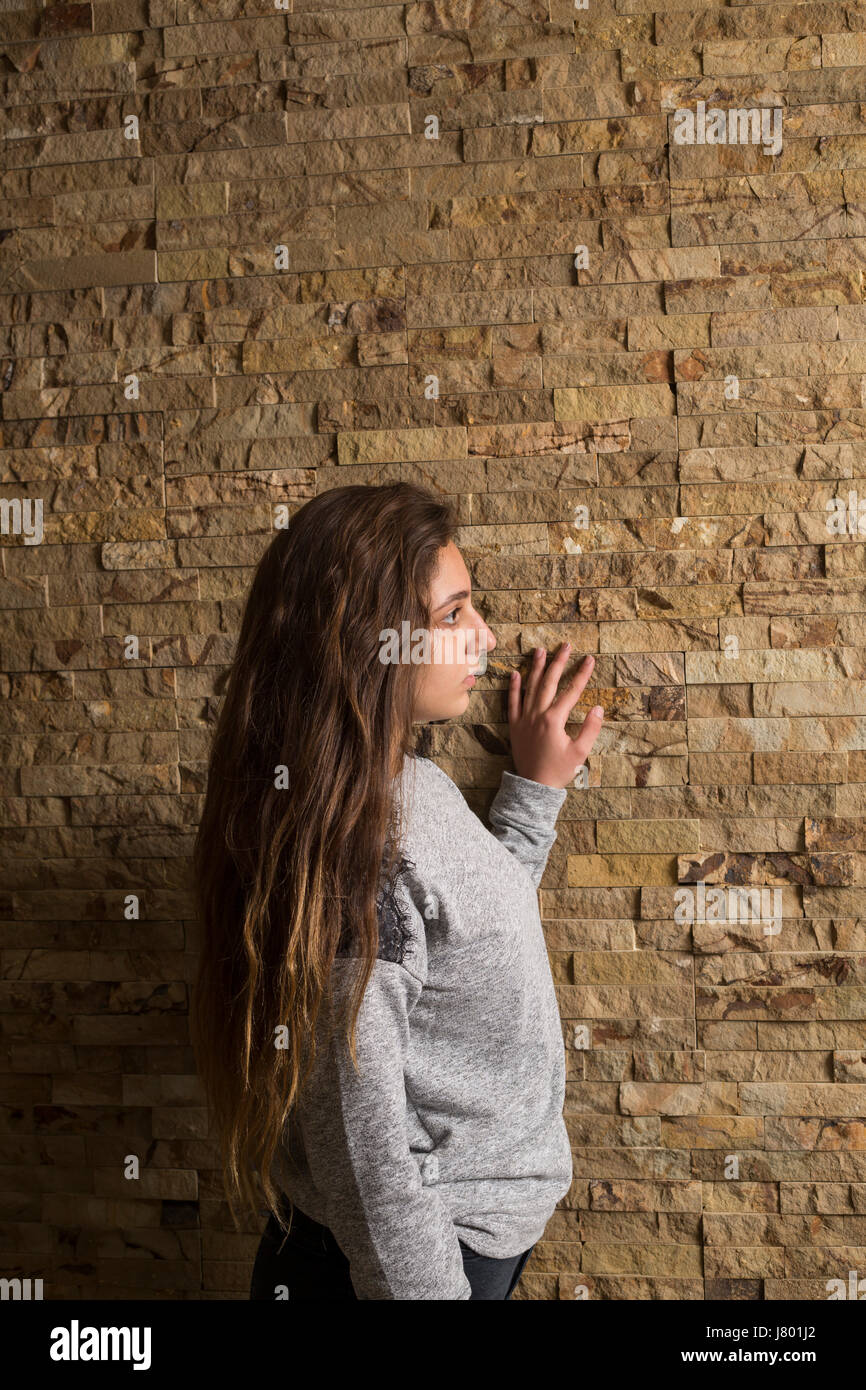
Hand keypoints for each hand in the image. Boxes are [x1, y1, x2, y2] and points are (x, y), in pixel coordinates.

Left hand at [507, 644, 603, 788]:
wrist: (534, 786)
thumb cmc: (559, 771)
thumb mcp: (580, 752)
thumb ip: (590, 729)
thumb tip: (599, 708)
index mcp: (554, 720)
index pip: (571, 691)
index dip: (581, 674)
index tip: (589, 659)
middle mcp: (537, 715)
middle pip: (549, 683)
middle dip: (558, 662)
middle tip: (565, 645)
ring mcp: (524, 719)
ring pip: (530, 688)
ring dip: (536, 668)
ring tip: (540, 651)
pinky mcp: (514, 726)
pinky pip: (512, 703)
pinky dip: (513, 688)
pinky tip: (515, 674)